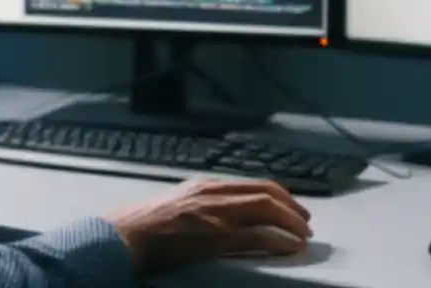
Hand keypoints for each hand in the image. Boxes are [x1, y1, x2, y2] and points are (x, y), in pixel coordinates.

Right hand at [105, 178, 311, 275]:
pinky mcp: (215, 238)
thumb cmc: (146, 223)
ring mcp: (216, 215)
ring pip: (267, 211)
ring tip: (302, 236)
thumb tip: (228, 211)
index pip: (253, 183)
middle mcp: (214, 194)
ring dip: (291, 223)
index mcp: (206, 185)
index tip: (292, 206)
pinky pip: (257, 236)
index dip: (280, 194)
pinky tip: (290, 246)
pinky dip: (279, 240)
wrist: (125, 236)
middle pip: (266, 193)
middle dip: (292, 207)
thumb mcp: (179, 201)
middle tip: (305, 222)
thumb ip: (204, 201)